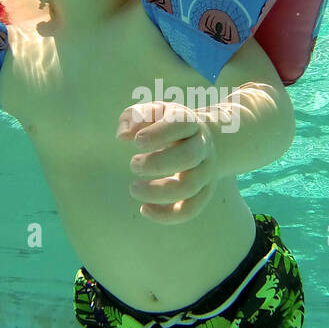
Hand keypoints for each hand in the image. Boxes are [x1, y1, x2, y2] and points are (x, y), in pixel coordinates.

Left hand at [116, 101, 219, 223]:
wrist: (203, 140)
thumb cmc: (169, 125)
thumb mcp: (155, 112)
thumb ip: (136, 116)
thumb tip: (123, 135)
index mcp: (191, 123)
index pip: (182, 124)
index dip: (158, 133)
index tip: (137, 141)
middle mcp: (202, 147)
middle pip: (189, 156)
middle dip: (157, 163)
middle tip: (134, 164)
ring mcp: (205, 171)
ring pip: (189, 187)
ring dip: (158, 191)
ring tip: (133, 188)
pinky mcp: (203, 192)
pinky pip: (190, 209)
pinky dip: (167, 215)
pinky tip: (144, 210)